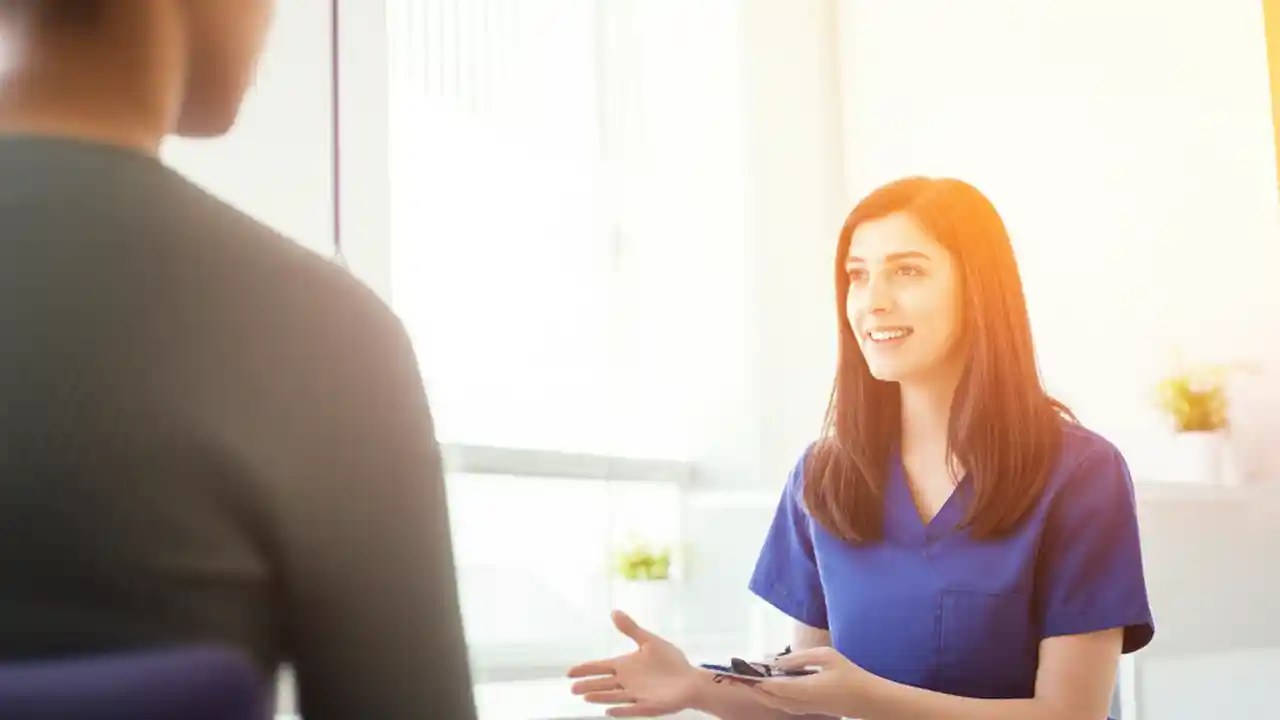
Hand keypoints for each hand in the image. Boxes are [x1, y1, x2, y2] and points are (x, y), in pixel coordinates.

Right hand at [566, 610, 701, 717]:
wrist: (691, 679)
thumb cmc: (671, 662)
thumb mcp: (649, 641)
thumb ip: (631, 629)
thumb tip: (614, 611)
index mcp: (626, 666)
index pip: (601, 667)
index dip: (586, 669)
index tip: (570, 672)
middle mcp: (627, 681)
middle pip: (603, 683)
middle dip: (588, 685)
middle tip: (572, 688)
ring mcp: (636, 695)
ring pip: (613, 696)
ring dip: (600, 696)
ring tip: (585, 697)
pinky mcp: (648, 706)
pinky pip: (632, 709)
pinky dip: (621, 710)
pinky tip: (609, 711)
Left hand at [745, 646, 870, 716]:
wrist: (866, 700)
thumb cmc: (849, 675)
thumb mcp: (826, 657)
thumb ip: (800, 659)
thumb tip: (777, 663)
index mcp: (804, 689)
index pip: (771, 687)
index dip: (754, 680)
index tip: (738, 671)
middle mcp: (800, 702)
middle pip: (768, 697)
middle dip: (750, 687)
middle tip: (733, 676)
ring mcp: (802, 709)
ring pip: (773, 703)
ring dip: (759, 692)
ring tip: (744, 679)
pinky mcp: (806, 710)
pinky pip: (782, 704)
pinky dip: (770, 696)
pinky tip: (765, 686)